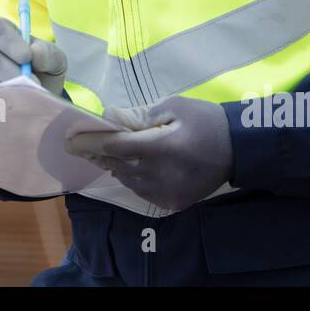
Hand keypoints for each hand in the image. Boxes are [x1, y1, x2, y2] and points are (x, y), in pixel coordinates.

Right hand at [0, 17, 66, 97]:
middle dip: (7, 68)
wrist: (37, 98)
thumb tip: (35, 53)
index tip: (26, 56)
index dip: (9, 41)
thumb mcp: (53, 60)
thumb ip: (48, 53)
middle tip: (29, 81)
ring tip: (26, 97)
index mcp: (0, 35)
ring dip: (5, 89)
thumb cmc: (42, 71)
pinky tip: (15, 108)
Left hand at [64, 96, 233, 211]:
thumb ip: (139, 115)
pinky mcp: (173, 203)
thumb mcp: (173, 107)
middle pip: (118, 165)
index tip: (70, 138)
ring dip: (115, 166)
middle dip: (97, 154)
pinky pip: (141, 191)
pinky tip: (130, 166)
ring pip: (127, 180)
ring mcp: (168, 193)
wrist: (239, 149)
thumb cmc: (205, 120)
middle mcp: (163, 174)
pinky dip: (132, 178)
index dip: (91, 142)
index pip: (117, 147)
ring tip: (104, 153)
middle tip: (78, 145)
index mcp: (165, 147)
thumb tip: (109, 119)